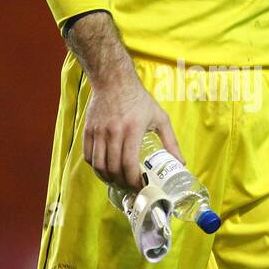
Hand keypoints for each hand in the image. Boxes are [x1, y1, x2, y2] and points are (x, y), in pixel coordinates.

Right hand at [84, 73, 183, 195]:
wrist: (114, 81)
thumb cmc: (139, 99)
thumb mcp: (160, 118)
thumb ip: (171, 141)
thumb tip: (181, 162)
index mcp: (132, 130)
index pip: (129, 164)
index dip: (134, 181)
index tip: (140, 186)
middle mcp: (113, 132)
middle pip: (114, 168)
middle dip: (122, 183)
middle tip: (130, 187)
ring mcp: (98, 131)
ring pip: (99, 165)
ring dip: (107, 178)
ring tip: (117, 181)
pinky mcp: (88, 130)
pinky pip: (88, 156)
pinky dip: (95, 167)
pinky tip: (104, 170)